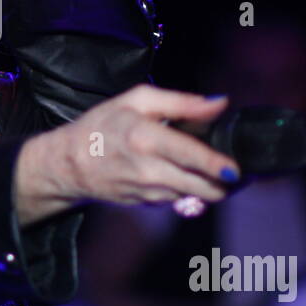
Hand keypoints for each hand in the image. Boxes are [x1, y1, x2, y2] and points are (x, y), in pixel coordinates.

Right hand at [14, 87, 239, 225]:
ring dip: (210, 186)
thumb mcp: (137, 100)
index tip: (237, 169)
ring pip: (196, 195)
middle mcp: (149, 169)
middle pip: (203, 186)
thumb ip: (182, 102)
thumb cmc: (102, 126)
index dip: (218, 165)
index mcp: (146, 137)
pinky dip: (190, 190)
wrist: (69, 163)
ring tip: (214, 169)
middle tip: (236, 169)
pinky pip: (180, 199)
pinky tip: (185, 174)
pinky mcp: (148, 205)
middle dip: (226, 181)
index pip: (191, 155)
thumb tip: (220, 103)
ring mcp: (149, 192)